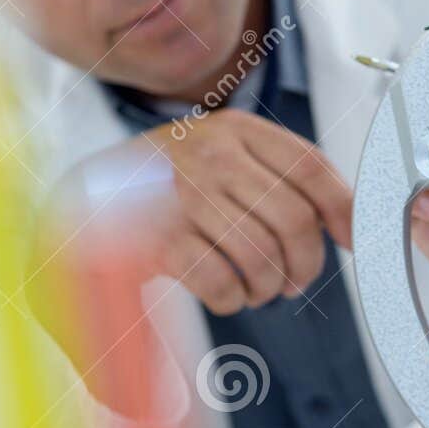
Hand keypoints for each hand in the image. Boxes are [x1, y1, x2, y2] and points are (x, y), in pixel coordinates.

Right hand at [38, 109, 352, 316]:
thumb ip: (280, 181)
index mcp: (234, 130)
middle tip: (291, 283)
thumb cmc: (163, 188)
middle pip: (292, 216)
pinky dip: (232, 297)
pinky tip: (225, 295)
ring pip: (259, 251)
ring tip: (256, 291)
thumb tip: (352, 223)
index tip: (353, 241)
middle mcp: (208, 152)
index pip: (310, 166)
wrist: (75, 203)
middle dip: (304, 263)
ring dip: (267, 285)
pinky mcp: (152, 236)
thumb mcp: (221, 163)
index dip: (343, 209)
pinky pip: (218, 277)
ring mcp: (178, 192)